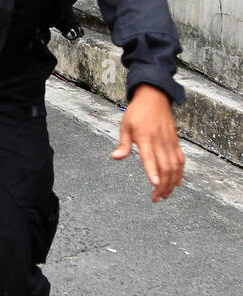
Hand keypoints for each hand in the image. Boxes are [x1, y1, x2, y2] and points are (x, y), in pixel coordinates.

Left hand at [112, 84, 183, 200]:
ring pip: (175, 166)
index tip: (154, 185)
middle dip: (163, 185)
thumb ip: (123, 144)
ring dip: (172, 182)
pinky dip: (180, 172)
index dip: (152, 172)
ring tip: (165, 195)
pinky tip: (177, 182)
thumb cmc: (137, 112)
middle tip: (157, 198)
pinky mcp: (175, 142)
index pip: (150, 158)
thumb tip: (115, 157)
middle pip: (165, 167)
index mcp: (145, 138)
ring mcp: (169, 142)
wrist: (155, 97)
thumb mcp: (125, 126)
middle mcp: (159, 141)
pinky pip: (180, 160)